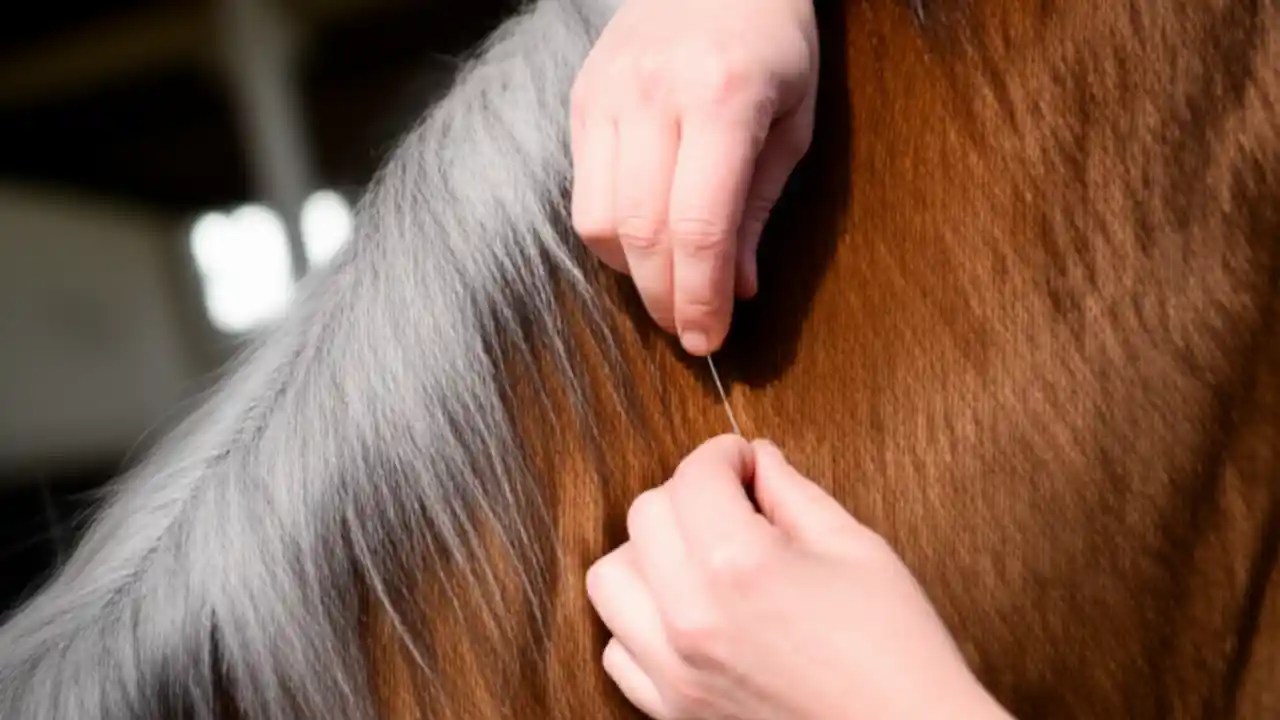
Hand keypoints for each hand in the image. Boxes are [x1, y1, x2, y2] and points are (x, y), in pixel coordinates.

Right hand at [570, 0, 818, 355]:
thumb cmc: (772, 41)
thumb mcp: (794, 120)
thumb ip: (759, 208)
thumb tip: (736, 290)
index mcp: (724, 98)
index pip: (698, 226)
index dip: (699, 298)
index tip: (708, 340)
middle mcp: (654, 96)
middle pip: (640, 233)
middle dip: (664, 298)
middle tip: (688, 329)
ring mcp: (608, 96)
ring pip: (598, 221)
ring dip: (632, 272)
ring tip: (668, 280)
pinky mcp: (581, 102)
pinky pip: (582, 194)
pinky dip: (611, 235)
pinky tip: (644, 237)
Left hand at [586, 436, 1010, 718]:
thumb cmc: (897, 654)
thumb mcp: (856, 548)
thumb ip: (792, 493)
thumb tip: (758, 461)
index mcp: (740, 567)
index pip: (693, 476)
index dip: (723, 453)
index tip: (743, 461)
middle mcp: (692, 619)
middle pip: (644, 516)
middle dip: (688, 494)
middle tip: (734, 502)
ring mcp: (675, 671)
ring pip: (612, 579)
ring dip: (650, 555)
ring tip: (701, 557)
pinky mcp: (673, 710)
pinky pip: (619, 649)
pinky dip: (642, 622)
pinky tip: (690, 613)